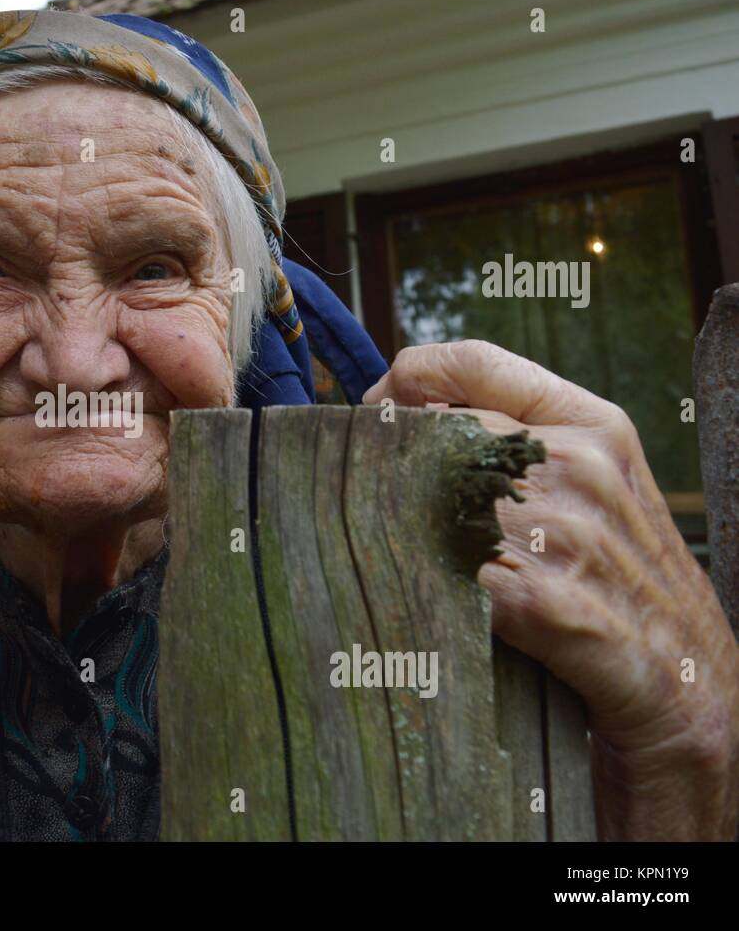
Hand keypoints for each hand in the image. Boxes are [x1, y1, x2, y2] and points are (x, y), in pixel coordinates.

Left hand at [364, 340, 738, 839]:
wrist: (690, 684)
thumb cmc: (620, 580)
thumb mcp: (594, 487)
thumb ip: (522, 441)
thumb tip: (416, 413)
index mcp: (593, 425)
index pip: (476, 362)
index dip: (404, 377)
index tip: (371, 407)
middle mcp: (582, 465)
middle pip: (436, 427)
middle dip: (385, 456)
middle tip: (355, 489)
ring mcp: (567, 531)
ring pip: (430, 494)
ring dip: (391, 519)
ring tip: (375, 542)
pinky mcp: (546, 600)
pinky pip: (445, 570)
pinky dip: (413, 577)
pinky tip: (405, 591)